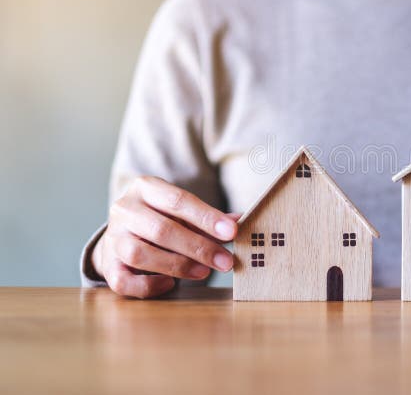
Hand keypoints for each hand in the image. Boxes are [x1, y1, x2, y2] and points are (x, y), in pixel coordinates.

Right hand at [92, 176, 238, 297]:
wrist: (123, 232)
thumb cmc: (162, 218)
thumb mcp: (183, 211)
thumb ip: (209, 218)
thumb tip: (240, 221)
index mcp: (145, 188)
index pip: (178, 200)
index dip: (207, 217)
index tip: (232, 233)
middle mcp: (124, 209)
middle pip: (161, 229)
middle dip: (198, 247)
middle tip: (226, 261)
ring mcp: (112, 237)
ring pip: (139, 253)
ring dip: (176, 265)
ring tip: (203, 272)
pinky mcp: (106, 264)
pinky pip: (123, 281)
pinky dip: (148, 286)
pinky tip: (170, 284)